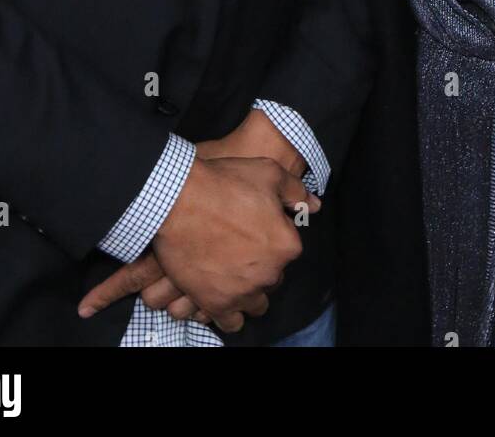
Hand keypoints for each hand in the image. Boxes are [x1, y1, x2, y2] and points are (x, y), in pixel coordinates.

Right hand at [78, 145, 319, 328]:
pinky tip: (220, 293)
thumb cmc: (225, 183)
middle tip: (238, 246)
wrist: (179, 199)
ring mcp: (243, 292)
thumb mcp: (269, 173)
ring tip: (230, 272)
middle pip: (272, 277)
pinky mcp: (216, 303)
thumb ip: (296, 192)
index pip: (287, 248)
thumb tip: (314, 206)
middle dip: (260, 265)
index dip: (271, 235)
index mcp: (286, 244)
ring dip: (247, 291)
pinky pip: (231, 321)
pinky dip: (228, 311)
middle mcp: (270, 274)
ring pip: (255, 304)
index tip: (252, 226)